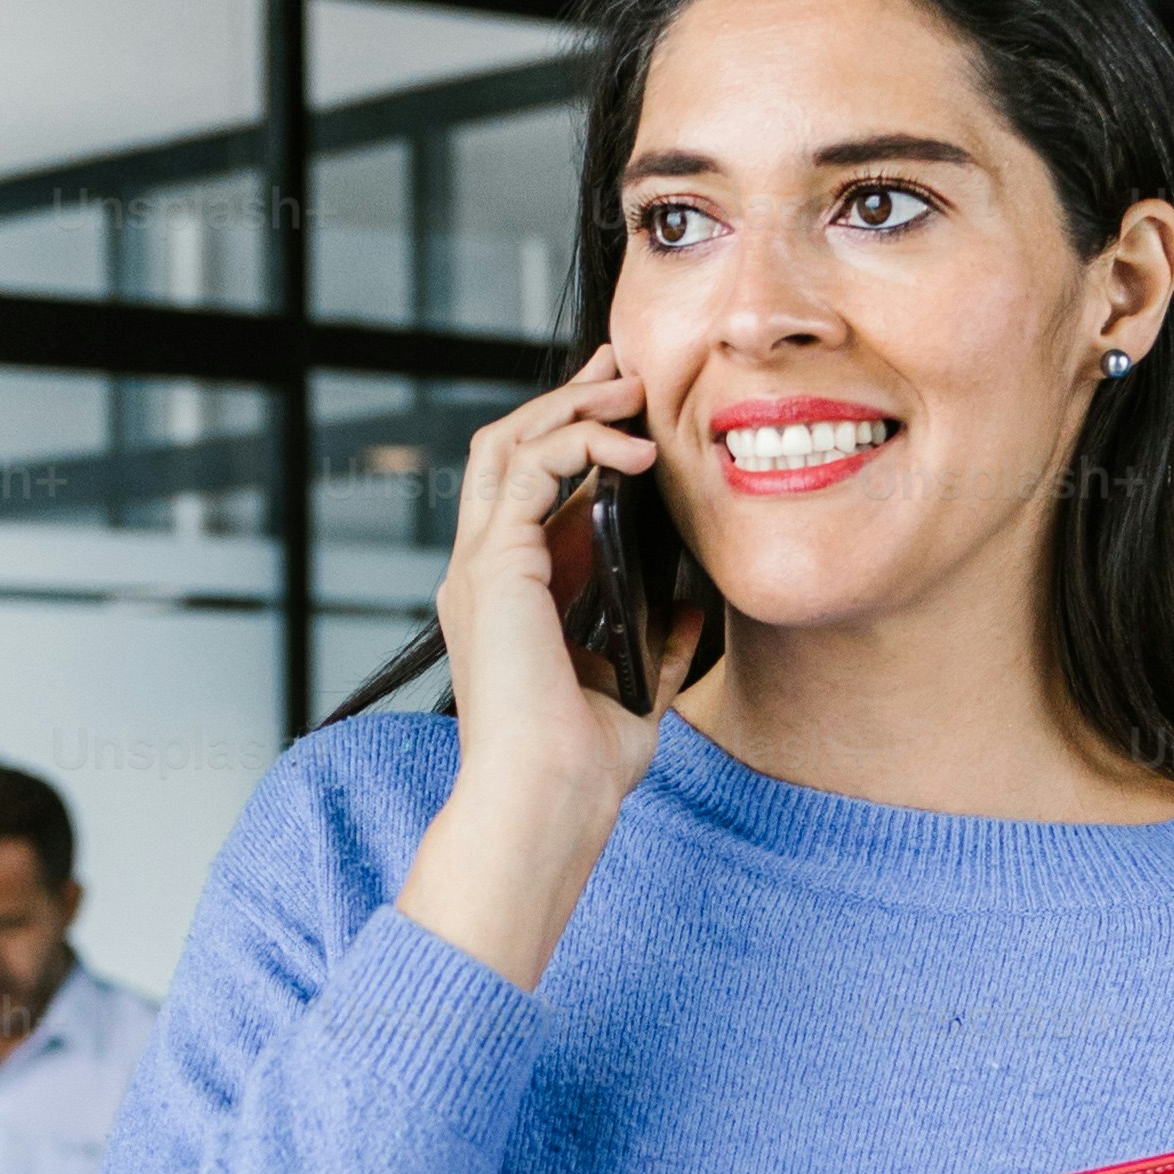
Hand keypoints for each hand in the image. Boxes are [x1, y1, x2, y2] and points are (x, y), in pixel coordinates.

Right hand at [395, 345, 692, 992]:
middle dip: (565, 400)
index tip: (628, 413)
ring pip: (507, 444)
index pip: (526, 490)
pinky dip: (578, 442)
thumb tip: (694, 605)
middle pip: (505, 449)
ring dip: (570, 407)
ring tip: (629, 392)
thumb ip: (655, 643)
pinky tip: (631, 448)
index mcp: (506, 597)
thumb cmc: (581, 768)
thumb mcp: (634, 688)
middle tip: (624, 370)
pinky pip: (528, 469)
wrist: (547, 804)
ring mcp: (479, 567)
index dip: (572, 439)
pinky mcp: (494, 567)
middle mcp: (481, 574)